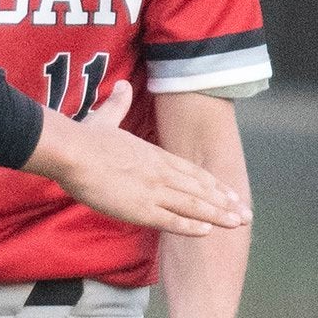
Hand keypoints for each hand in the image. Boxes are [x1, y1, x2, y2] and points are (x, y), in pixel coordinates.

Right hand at [31, 82, 251, 234]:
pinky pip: (171, 219)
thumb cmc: (85, 137)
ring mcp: (152, 190)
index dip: (212, 184)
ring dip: (216, 215)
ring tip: (236, 224)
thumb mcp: (106, 118)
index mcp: (154, 154)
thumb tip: (122, 85)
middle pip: (199, 189)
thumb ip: (119, 104)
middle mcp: (160, 172)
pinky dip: (190, 226)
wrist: (73, 151)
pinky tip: (207, 232)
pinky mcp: (140, 207)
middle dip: (224, 202)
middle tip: (244, 213)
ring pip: (192, 205)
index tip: (228, 193)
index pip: (191, 171)